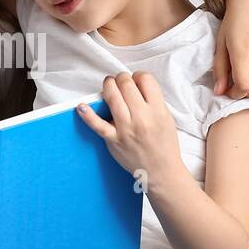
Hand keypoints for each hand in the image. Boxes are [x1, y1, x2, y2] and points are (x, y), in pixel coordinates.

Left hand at [76, 72, 184, 192]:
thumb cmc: (164, 145)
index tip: (136, 81)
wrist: (161, 171)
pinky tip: (81, 107)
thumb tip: (135, 84)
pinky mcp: (114, 140)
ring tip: (109, 86)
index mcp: (158, 110)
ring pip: (112, 96)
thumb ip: (153, 100)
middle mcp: (142, 117)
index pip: (145, 79)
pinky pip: (98, 125)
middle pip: (126, 84)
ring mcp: (126, 129)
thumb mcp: (167, 118)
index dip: (138, 76)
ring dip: (108, 86)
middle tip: (121, 82)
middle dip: (122, 78)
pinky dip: (88, 115)